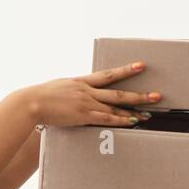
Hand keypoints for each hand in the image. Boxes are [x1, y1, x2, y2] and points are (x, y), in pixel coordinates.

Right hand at [21, 62, 160, 127]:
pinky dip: (120, 121)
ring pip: (115, 107)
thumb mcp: (60, 87)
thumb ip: (72, 90)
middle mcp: (87, 90)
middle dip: (139, 95)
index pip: (108, 74)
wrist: (32, 102)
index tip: (141, 66)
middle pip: (118, 92)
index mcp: (82, 81)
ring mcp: (86, 103)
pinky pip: (106, 119)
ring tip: (149, 114)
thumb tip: (78, 93)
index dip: (126, 70)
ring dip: (133, 111)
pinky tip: (131, 123)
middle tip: (156, 96)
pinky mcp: (83, 116)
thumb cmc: (41, 97)